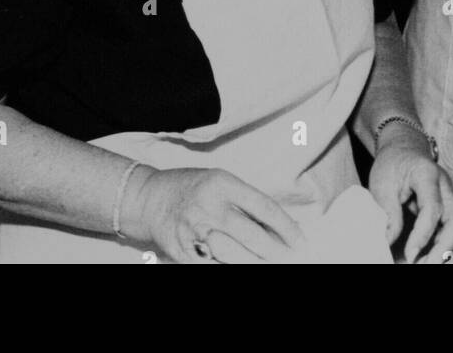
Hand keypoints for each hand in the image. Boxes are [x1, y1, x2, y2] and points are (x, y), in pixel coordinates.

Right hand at [128, 166, 306, 263]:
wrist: (150, 198)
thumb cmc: (194, 189)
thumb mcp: (222, 183)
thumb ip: (247, 204)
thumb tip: (282, 229)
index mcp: (223, 184)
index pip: (264, 208)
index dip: (287, 228)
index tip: (302, 242)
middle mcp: (209, 206)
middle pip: (251, 235)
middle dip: (277, 253)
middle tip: (294, 260)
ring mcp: (193, 230)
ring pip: (233, 255)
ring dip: (257, 264)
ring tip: (274, 266)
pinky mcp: (181, 251)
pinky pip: (212, 266)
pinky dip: (229, 268)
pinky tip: (246, 268)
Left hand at [368, 125, 452, 262]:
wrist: (404, 150)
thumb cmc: (392, 165)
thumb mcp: (381, 184)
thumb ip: (387, 212)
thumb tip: (389, 242)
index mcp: (427, 175)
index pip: (433, 208)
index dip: (423, 235)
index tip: (410, 255)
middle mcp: (446, 187)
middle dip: (445, 249)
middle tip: (425, 266)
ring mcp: (450, 198)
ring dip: (445, 251)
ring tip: (424, 265)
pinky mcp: (448, 209)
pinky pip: (452, 231)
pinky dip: (443, 247)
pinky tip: (427, 258)